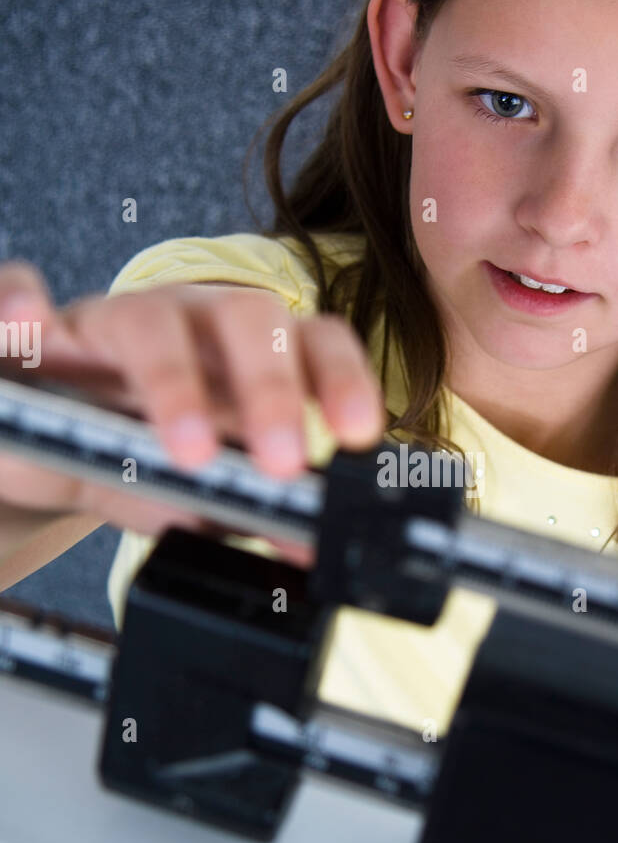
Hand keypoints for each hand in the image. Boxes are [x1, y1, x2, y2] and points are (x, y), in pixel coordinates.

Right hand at [0, 261, 387, 565]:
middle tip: (282, 463)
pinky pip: (20, 293)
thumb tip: (311, 549)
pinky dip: (20, 302)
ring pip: (147, 317)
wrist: (47, 452)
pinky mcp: (35, 331)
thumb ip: (256, 515)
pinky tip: (30, 327)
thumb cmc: (139, 460)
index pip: (313, 340)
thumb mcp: (203, 497)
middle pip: (245, 319)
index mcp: (248, 357)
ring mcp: (111, 322)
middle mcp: (189, 324)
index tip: (360, 433)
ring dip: (174, 382)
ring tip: (188, 452)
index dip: (342, 379)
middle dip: (271, 389)